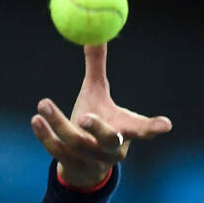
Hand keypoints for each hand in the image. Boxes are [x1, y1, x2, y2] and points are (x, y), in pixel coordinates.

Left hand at [31, 43, 172, 188]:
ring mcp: (93, 161)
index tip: (166, 125)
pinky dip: (46, 135)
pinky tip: (37, 119)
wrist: (81, 161)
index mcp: (126, 129)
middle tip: (84, 116)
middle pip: (110, 140)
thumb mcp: (96, 93)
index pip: (142, 128)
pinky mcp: (74, 167)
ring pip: (77, 143)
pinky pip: (58, 151)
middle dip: (99, 129)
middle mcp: (113, 148)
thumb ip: (97, 67)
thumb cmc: (94, 120)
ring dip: (59, 123)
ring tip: (43, 104)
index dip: (153, 127)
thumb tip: (95, 34)